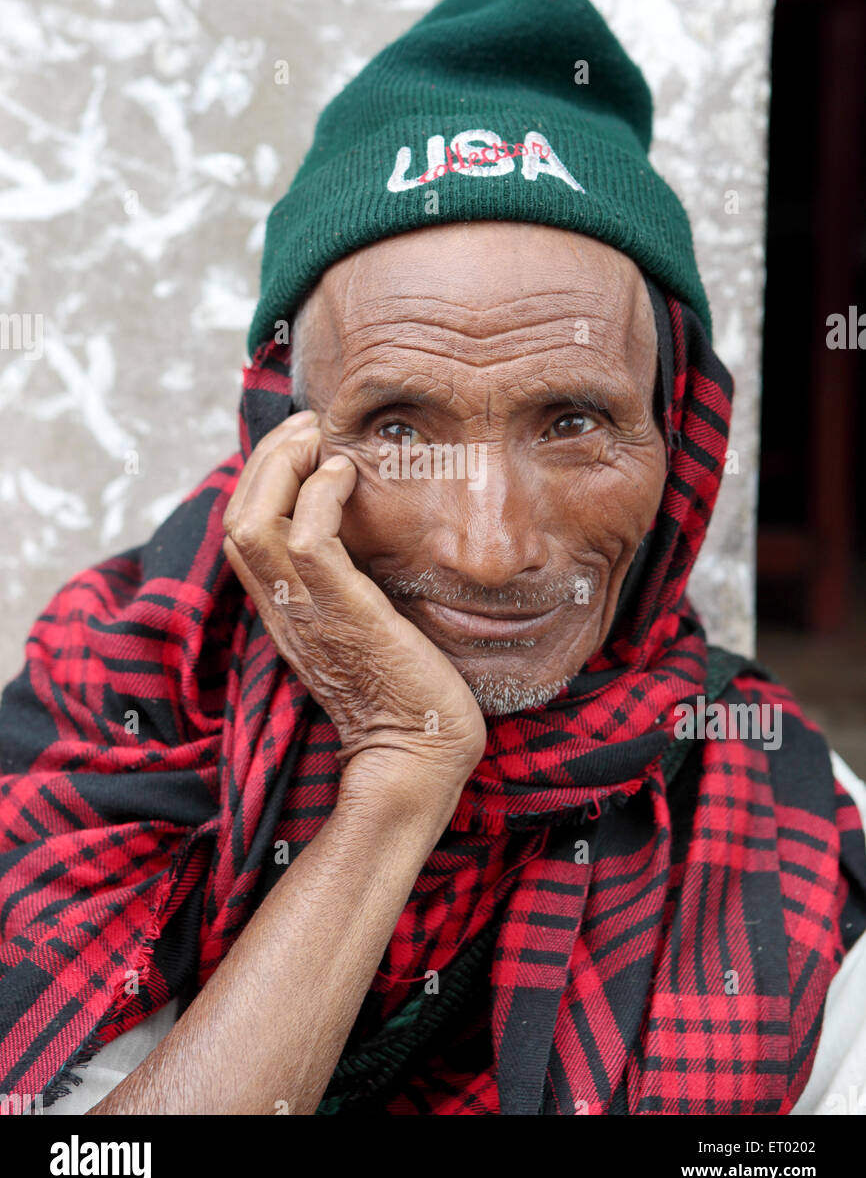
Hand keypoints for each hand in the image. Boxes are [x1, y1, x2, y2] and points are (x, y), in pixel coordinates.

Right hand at [222, 411, 486, 816]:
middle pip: (237, 515)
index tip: (298, 444)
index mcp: (284, 608)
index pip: (243, 530)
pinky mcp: (341, 612)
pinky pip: (307, 538)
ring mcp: (305, 610)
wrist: (416, 752)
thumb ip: (352, 584)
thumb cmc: (405, 692)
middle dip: (266, 457)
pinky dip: (319, 495)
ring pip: (255, 519)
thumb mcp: (364, 624)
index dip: (261, 478)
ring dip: (282, 464)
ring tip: (317, 436)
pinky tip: (347, 475)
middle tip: (305, 425)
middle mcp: (282, 606)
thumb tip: (373, 537)